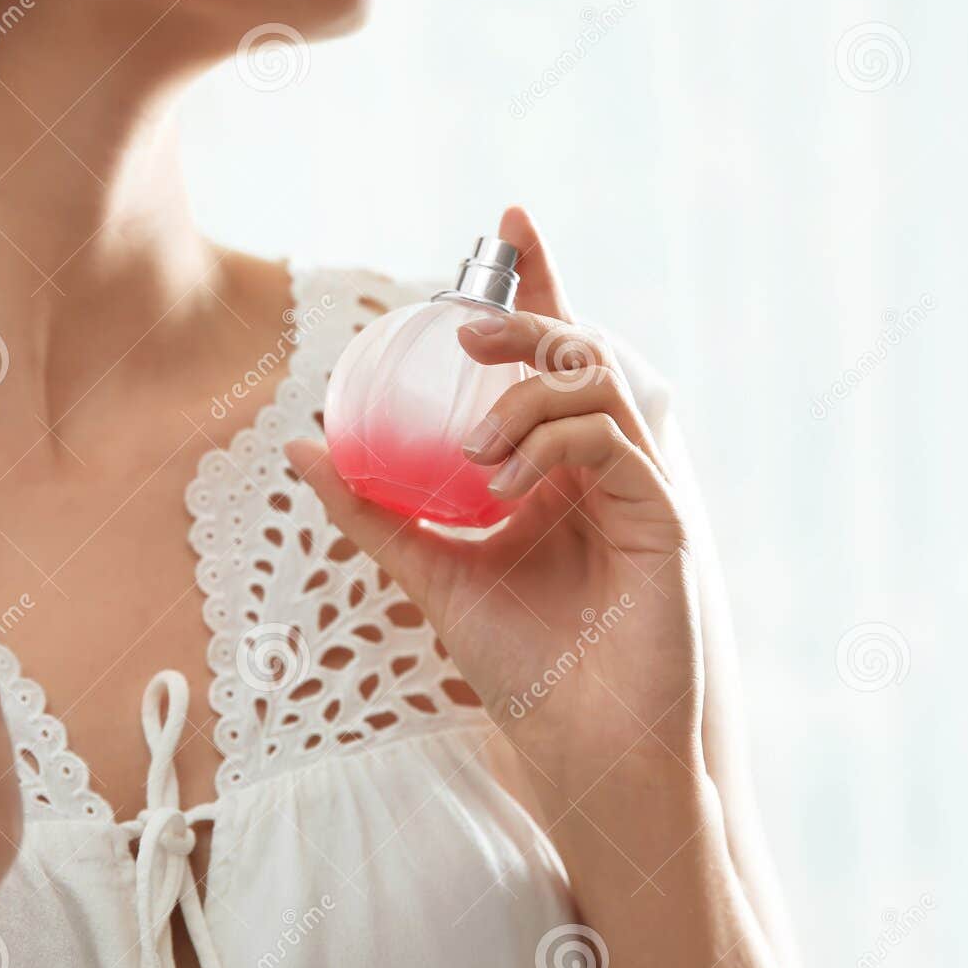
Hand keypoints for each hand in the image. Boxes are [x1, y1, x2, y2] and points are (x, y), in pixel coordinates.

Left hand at [287, 207, 703, 804]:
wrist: (578, 744)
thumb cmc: (521, 667)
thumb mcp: (430, 573)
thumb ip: (374, 510)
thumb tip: (303, 445)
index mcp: (557, 469)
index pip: (546, 359)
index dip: (532, 284)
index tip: (504, 223)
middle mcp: (601, 465)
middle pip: (576, 348)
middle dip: (524, 315)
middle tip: (464, 331)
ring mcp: (638, 486)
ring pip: (596, 382)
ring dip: (526, 392)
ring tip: (474, 452)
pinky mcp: (664, 516)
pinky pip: (610, 440)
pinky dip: (552, 444)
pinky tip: (505, 485)